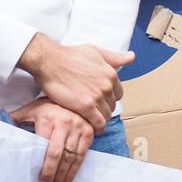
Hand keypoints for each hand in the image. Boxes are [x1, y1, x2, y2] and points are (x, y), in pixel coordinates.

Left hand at [7, 97, 96, 181]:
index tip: (38, 178)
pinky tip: (68, 179)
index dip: (41, 165)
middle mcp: (65, 122)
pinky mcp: (88, 132)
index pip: (43, 147)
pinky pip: (81, 155)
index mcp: (48, 118)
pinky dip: (75, 169)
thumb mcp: (31, 109)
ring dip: (63, 174)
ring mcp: (78, 127)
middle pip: (57, 154)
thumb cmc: (48, 106)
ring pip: (70, 157)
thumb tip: (0, 126)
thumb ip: (16, 118)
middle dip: (51, 173)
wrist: (73, 95)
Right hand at [17, 34, 131, 127]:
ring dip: (101, 119)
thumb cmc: (70, 55)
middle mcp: (107, 86)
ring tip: (93, 121)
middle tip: (95, 112)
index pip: (118, 94)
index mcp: (111, 74)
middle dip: (104, 109)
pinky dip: (97, 127)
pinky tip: (94, 129)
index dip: (109, 98)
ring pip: (106, 115)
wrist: (50, 61)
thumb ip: (114, 57)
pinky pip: (98, 122)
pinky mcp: (85, 107)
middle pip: (112, 105)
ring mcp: (97, 97)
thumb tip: (131, 57)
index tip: (102, 101)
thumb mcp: (95, 51)